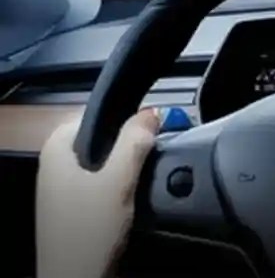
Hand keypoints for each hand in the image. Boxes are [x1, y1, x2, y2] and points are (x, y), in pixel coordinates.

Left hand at [37, 108, 160, 277]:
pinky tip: (134, 196)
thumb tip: (152, 111)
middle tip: (155, 150)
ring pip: (101, 164)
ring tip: (149, 172)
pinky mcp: (72, 211)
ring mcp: (61, 190)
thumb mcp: (119, 180)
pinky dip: (118, 185)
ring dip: (125, 166)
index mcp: (56, 150)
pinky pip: (100, 185)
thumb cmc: (90, 227)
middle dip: (128, 143)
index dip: (122, 116)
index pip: (92, 115)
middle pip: (99, 140)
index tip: (150, 126)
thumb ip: (135, 142)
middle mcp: (53, 166)